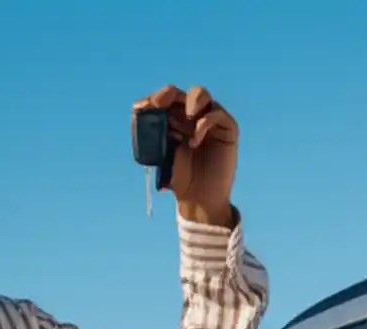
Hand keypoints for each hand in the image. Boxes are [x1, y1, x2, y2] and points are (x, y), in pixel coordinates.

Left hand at [133, 84, 238, 225]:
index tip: (141, 107)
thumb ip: (152, 134)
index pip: (161, 100)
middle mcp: (189, 116)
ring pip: (200, 94)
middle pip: (178, 93)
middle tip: (160, 104)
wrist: (198, 197)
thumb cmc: (178, 176)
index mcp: (171, 120)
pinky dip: (204, 123)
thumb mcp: (159, 154)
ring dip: (191, 100)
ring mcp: (208, 119)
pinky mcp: (226, 128)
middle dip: (167, 95)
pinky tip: (194, 142)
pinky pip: (216, 114)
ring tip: (188, 116)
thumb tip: (140, 111)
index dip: (152, 99)